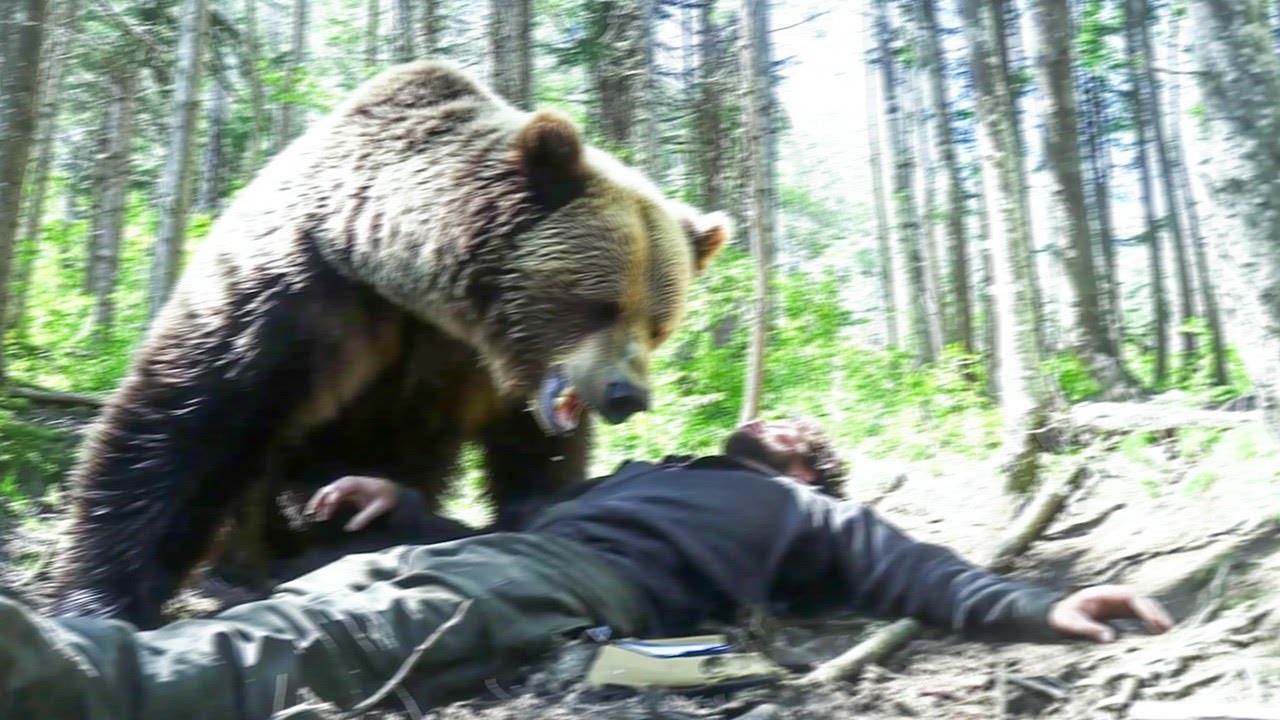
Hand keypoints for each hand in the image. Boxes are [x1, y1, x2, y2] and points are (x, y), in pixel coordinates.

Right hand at [304, 475, 401, 531]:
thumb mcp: (380, 507)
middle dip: (320, 498)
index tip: (329, 504)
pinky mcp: (346, 493)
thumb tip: (350, 528)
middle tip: (312, 511)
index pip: (343, 487)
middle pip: (331, 488)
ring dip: (319, 502)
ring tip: (310, 514)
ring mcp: (346, 488)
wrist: (391, 490)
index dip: (335, 494)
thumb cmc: (387, 497)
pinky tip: (320, 515)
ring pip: (328, 493)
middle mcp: (349, 483)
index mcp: (358, 484)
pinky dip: (324, 505)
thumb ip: (366, 516)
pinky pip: (332, 498)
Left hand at [1048, 585, 1173, 641]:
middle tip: (1168, 628)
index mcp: (1102, 594)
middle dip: (1155, 611)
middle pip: (1140, 599)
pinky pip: (1138, 614)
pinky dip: (1149, 621)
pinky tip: (1158, 632)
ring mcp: (1116, 603)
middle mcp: (1112, 596)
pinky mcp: (1118, 612)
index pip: (1129, 597)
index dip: (1143, 608)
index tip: (1154, 622)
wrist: (1057, 616)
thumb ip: (1089, 629)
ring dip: (1155, 615)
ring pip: (1142, 606)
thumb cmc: (1063, 618)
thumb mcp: (1071, 624)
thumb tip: (1110, 638)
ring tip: (1168, 631)